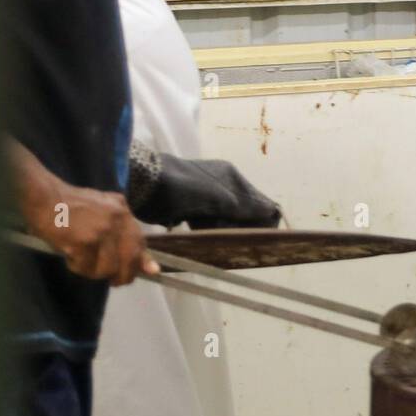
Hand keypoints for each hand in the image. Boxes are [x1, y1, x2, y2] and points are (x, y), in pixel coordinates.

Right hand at [20, 173, 156, 285]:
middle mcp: (117, 219)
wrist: (42, 197)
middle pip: (129, 258)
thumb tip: (148, 264)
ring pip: (107, 268)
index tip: (147, 273)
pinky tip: (69, 254)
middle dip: (122, 275)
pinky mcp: (84, 241)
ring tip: (81, 259)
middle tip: (113, 281)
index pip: (140, 240)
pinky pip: (86, 267)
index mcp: (122, 210)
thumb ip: (122, 232)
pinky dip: (77, 266)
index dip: (142, 261)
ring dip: (93, 271)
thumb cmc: (69, 205)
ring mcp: (101, 230)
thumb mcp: (102, 210)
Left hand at [132, 153, 282, 229]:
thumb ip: (245, 206)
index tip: (256, 238)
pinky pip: (210, 221)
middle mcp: (223, 183)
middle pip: (244, 212)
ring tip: (212, 234)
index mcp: (232, 177)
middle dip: (240, 227)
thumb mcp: (217, 198)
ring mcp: (206, 193)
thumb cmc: (181, 189)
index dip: (263, 221)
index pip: (260, 201)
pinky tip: (203, 233)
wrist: (143, 185)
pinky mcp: (191, 204)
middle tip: (227, 236)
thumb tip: (273, 211)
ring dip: (224, 230)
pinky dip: (210, 229)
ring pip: (226, 219)